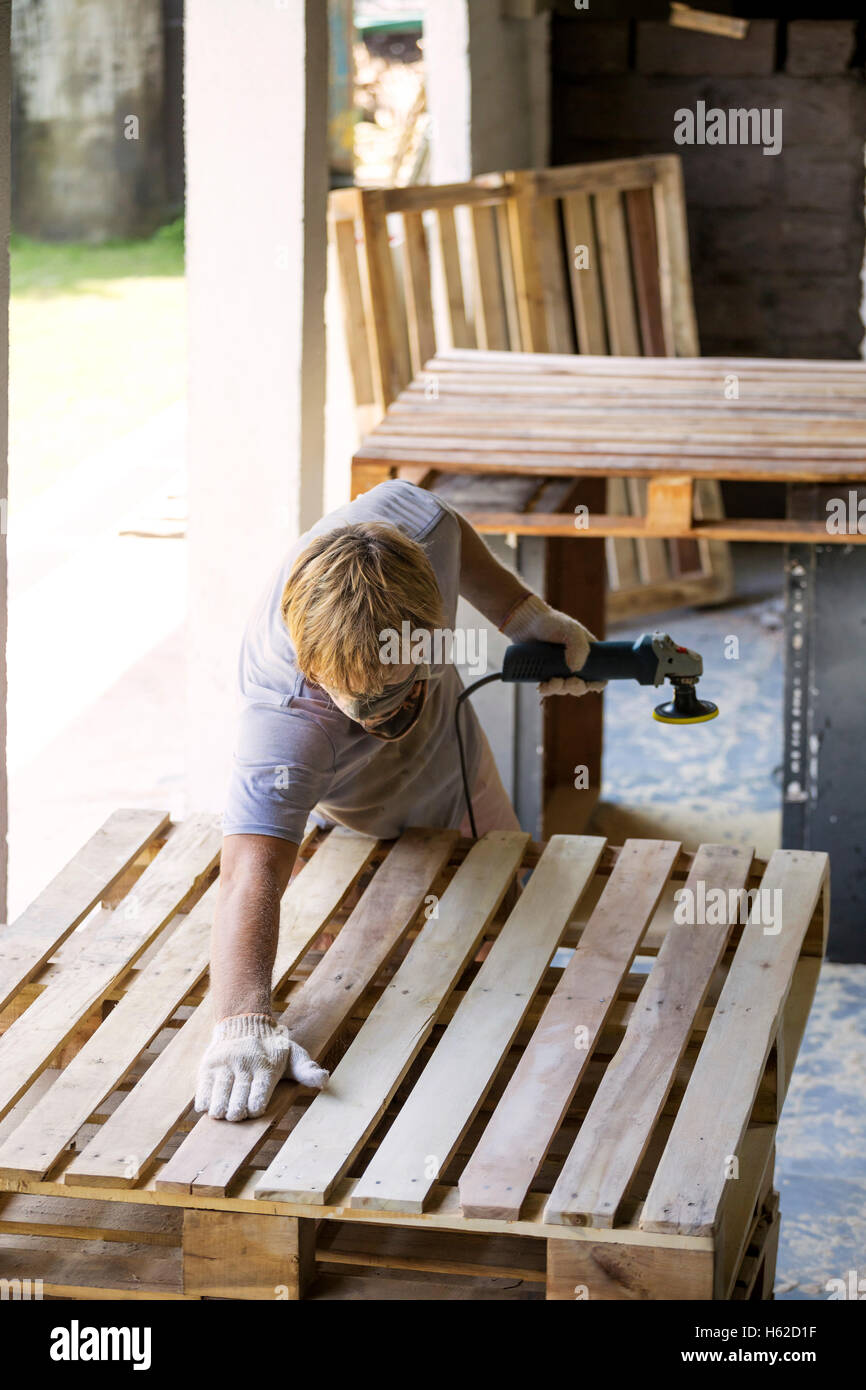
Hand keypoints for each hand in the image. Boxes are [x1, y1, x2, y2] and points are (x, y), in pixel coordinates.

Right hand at [194, 1013, 327, 1121]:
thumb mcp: (294, 1055)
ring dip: (220, 1110)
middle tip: (237, 1114)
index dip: (255, 1107)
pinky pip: (203, 1090)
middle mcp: (245, 1065)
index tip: (255, 1109)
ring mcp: (225, 1065)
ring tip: (223, 1112)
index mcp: (267, 1066)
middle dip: (237, 1113)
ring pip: (218, 1098)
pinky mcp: (209, 1065)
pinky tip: (209, 1106)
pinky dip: (205, 1102)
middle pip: (237, 1102)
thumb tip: (324, 1080)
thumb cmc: (273, 1048)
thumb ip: (307, 1071)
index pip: (259, 1095)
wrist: (246, 1021)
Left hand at [502, 593, 606, 697]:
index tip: (590, 685)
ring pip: (564, 689)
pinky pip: (548, 688)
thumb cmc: (552, 622)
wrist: (526, 621)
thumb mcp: (571, 630)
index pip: (598, 675)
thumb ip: (579, 648)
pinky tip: (543, 686)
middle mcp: (574, 664)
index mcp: (587, 654)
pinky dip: (547, 689)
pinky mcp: (544, 673)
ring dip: (561, 689)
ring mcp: (558, 670)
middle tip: (571, 682)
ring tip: (554, 681)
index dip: (597, 683)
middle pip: (581, 686)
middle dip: (577, 688)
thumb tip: (575, 670)